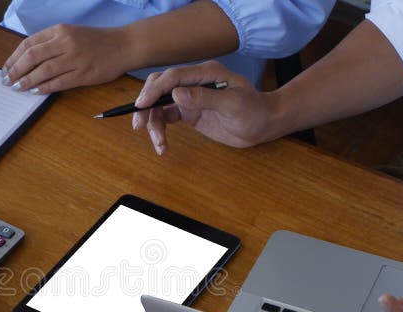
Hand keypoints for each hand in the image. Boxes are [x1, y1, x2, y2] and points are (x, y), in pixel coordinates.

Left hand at [2, 24, 129, 93]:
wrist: (124, 45)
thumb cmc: (97, 41)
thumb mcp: (72, 33)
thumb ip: (52, 43)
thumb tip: (29, 60)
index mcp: (60, 30)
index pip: (29, 43)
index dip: (14, 57)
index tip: (6, 68)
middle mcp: (66, 42)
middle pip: (33, 56)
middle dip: (16, 70)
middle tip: (7, 81)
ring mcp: (75, 58)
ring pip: (44, 70)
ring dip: (27, 81)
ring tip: (18, 88)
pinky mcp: (84, 73)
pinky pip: (59, 82)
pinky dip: (45, 88)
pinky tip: (36, 91)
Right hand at [131, 61, 277, 154]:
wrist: (263, 125)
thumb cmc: (254, 112)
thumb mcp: (232, 104)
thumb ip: (204, 97)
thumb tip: (176, 94)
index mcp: (204, 74)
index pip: (172, 77)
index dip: (154, 90)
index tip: (141, 106)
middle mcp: (194, 83)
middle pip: (160, 88)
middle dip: (146, 105)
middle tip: (139, 125)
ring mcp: (190, 98)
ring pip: (160, 105)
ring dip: (153, 123)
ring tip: (159, 144)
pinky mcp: (189, 113)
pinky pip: (167, 118)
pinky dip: (160, 130)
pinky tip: (162, 145)